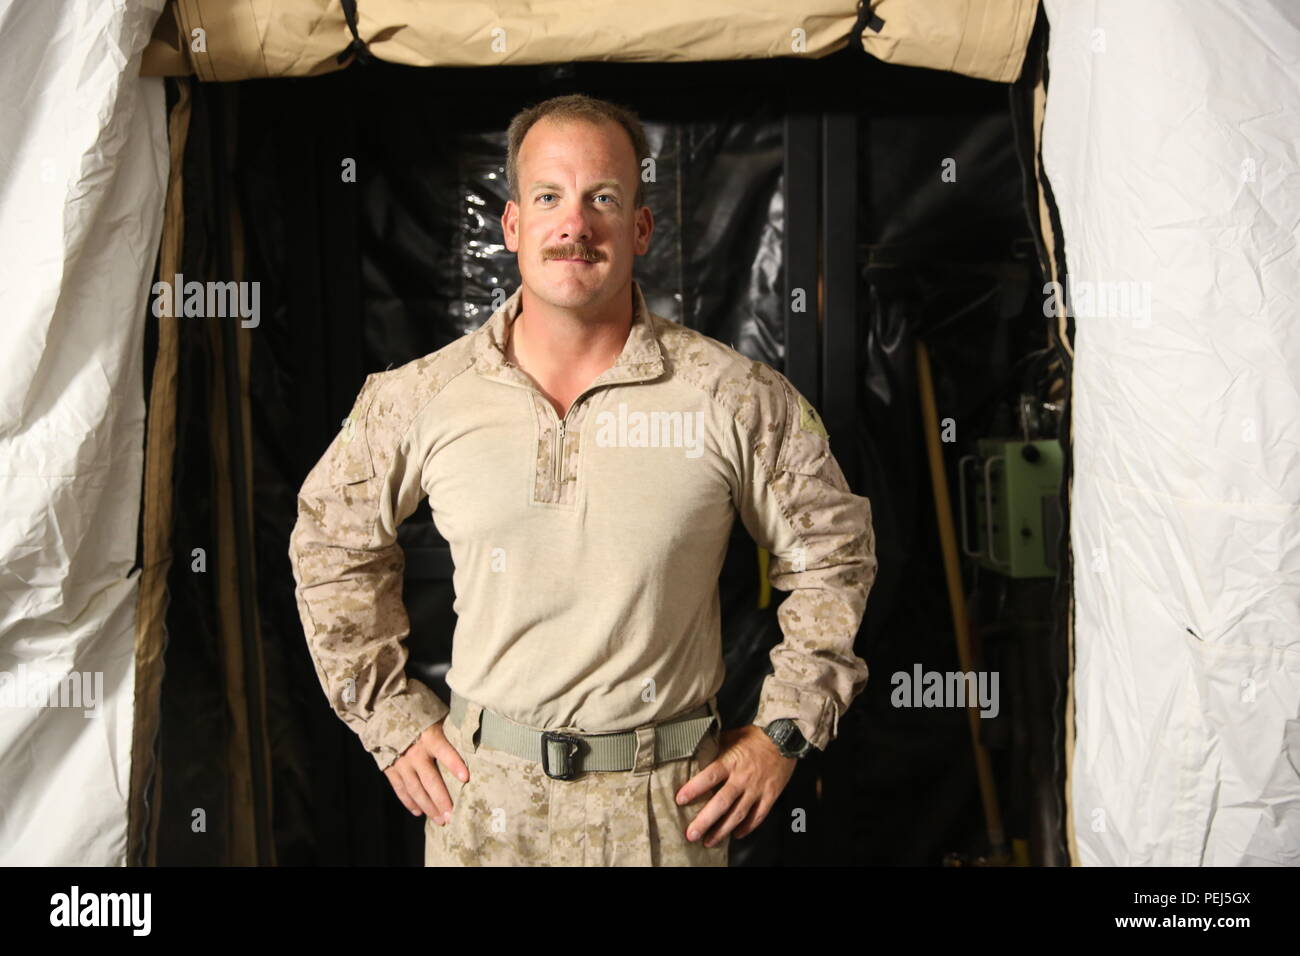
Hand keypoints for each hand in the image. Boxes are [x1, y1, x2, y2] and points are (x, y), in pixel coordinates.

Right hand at [383, 720, 469, 825]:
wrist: (383, 709)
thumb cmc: (417, 710)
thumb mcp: (436, 715)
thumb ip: (449, 729)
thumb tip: (471, 738)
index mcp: (428, 735)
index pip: (444, 750)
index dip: (455, 764)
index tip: (466, 778)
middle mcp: (414, 751)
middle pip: (430, 779)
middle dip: (441, 799)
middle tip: (452, 815)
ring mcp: (401, 762)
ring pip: (415, 789)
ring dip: (428, 806)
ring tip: (440, 820)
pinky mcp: (390, 768)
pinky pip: (400, 788)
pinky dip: (409, 801)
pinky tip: (419, 812)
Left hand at [674, 725, 798, 846]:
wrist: (785, 738)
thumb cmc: (757, 736)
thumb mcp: (733, 736)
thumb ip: (716, 747)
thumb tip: (698, 751)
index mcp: (731, 761)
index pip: (710, 776)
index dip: (694, 788)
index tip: (680, 799)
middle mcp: (743, 778)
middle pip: (722, 802)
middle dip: (706, 820)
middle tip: (692, 834)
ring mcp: (757, 789)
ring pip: (738, 814)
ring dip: (723, 830)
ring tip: (710, 841)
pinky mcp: (770, 795)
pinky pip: (758, 816)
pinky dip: (747, 827)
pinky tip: (736, 834)